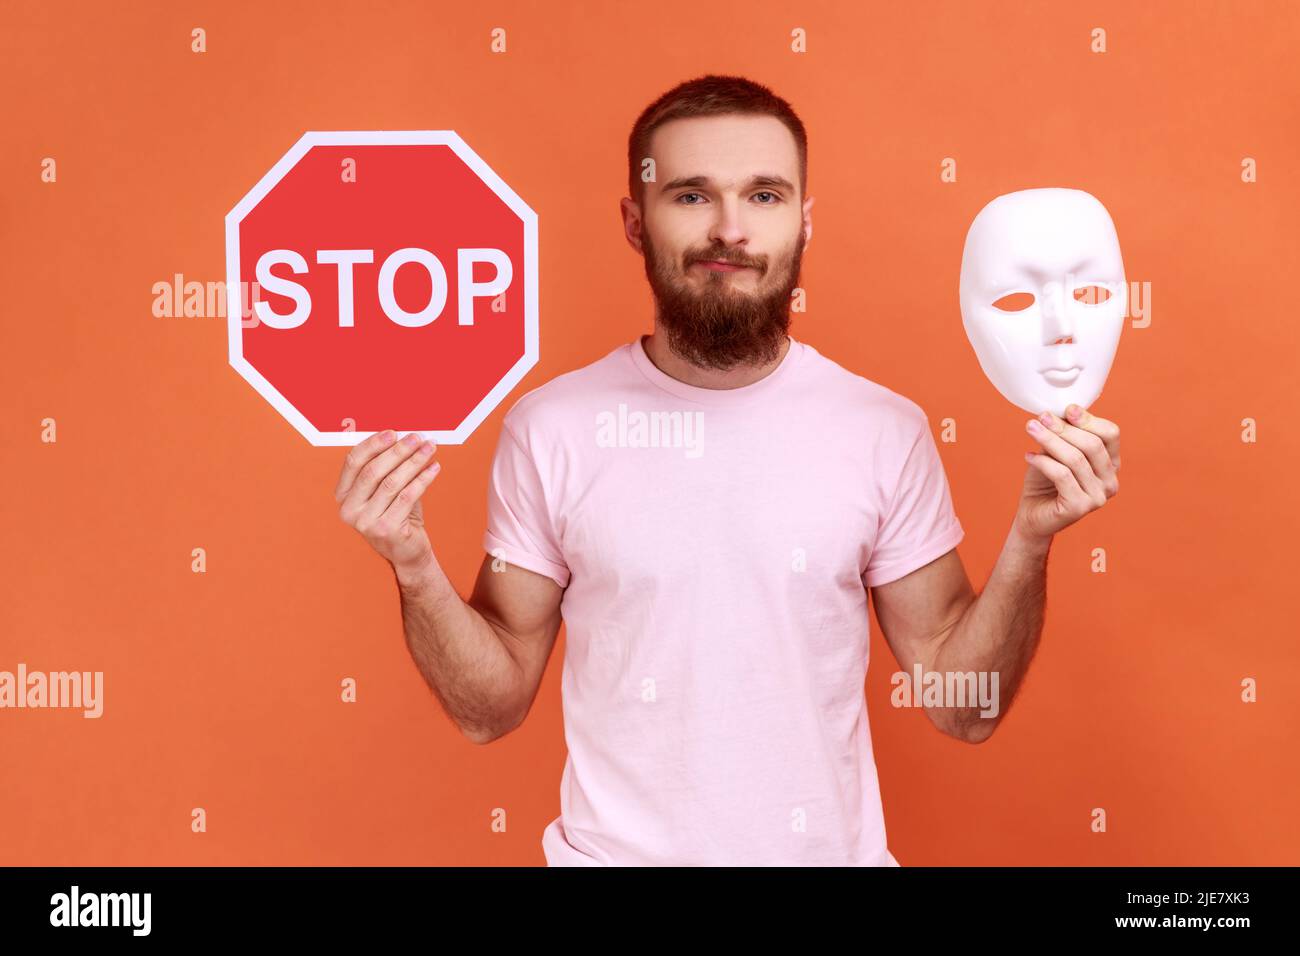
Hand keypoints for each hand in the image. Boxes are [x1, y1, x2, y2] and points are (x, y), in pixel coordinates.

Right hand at [335, 429, 441, 572]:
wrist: (406, 552)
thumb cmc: (396, 514)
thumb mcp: (385, 490)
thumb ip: (386, 467)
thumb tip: (403, 437)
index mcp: (343, 496)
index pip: (353, 462)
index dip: (373, 444)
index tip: (394, 432)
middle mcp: (349, 510)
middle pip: (373, 470)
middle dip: (398, 450)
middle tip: (417, 438)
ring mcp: (366, 522)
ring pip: (392, 482)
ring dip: (414, 461)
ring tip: (429, 449)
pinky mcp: (387, 530)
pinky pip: (408, 496)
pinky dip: (423, 478)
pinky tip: (434, 468)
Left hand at [1017, 404, 1119, 541]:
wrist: (1032, 515)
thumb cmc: (1045, 482)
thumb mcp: (1055, 452)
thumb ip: (1062, 435)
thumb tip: (1058, 412)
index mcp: (1111, 465)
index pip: (1110, 434)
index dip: (1089, 419)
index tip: (1067, 409)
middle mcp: (1110, 481)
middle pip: (1092, 445)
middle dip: (1064, 428)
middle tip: (1041, 418)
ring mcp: (1098, 497)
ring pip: (1075, 459)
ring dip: (1050, 440)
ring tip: (1031, 429)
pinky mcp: (1080, 507)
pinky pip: (1062, 475)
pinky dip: (1043, 462)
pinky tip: (1029, 456)